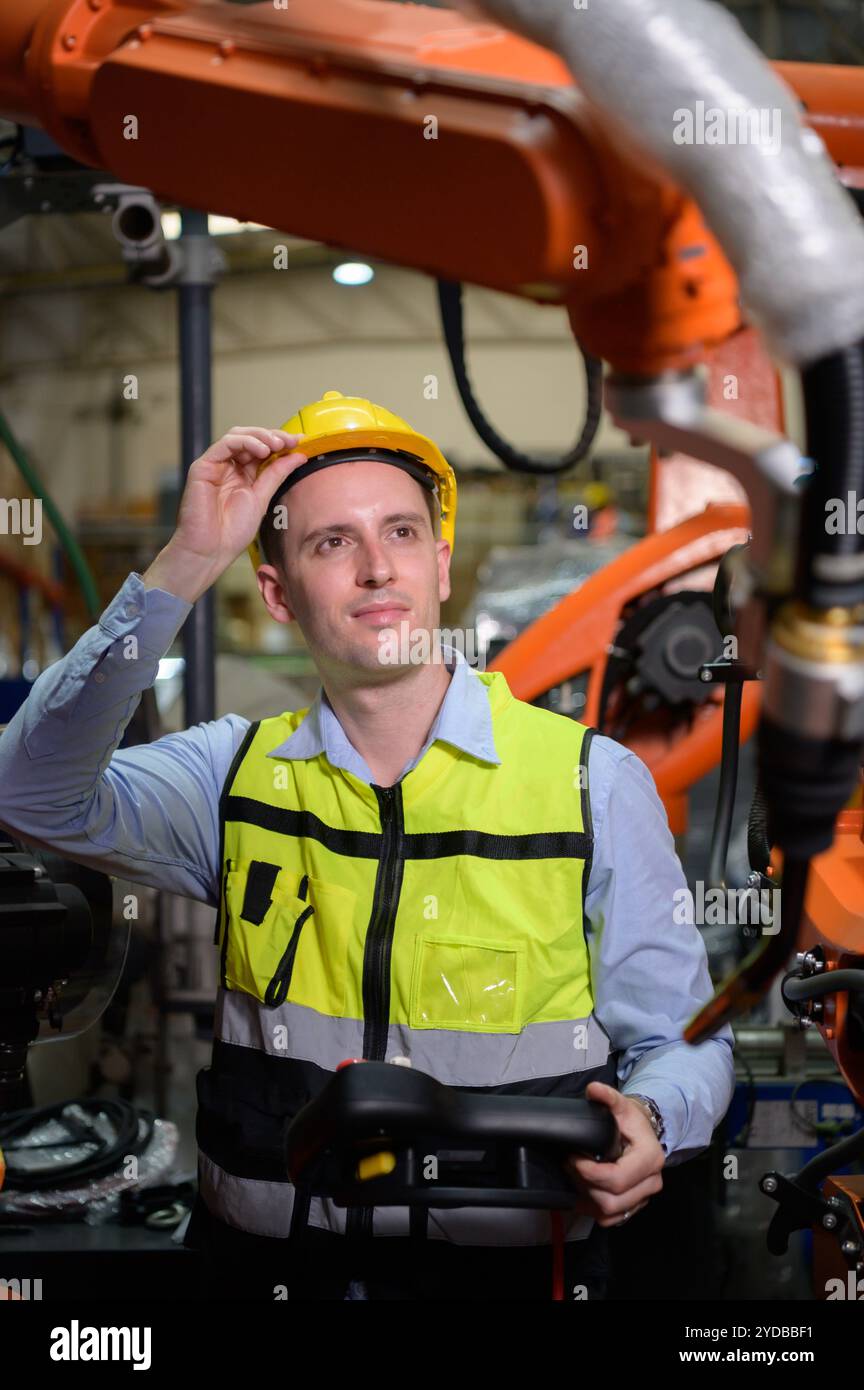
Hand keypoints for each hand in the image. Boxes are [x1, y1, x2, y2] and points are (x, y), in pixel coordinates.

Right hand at [173, 426, 307, 568]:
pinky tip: (261, 449)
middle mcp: (229, 467)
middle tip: (290, 441)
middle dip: (272, 436)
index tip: (300, 442)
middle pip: (250, 438)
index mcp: (244, 475)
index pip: (262, 449)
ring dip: (260, 436)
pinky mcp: (203, 467)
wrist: (211, 550)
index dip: (281, 442)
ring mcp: (215, 465)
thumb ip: (277, 475)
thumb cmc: (232, 532)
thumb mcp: (262, 498)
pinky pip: (224, 444)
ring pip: (237, 436)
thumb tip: (297, 456)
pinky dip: (245, 442)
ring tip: (277, 444)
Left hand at [565, 1081, 663, 1227]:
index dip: (590, 1173)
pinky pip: (611, 1219)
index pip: (617, 1178)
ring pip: (610, 1213)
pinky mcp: (634, 1207)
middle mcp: (652, 1183)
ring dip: (587, 1198)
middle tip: (569, 1165)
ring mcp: (643, 1198)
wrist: (643, 1134)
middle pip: (612, 1200)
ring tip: (574, 1176)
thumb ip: (607, 1097)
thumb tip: (593, 1089)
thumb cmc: (631, 1122)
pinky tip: (582, 1191)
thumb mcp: (621, 1105)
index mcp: (651, 1159)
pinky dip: (593, 1209)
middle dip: (585, 1185)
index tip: (573, 1158)